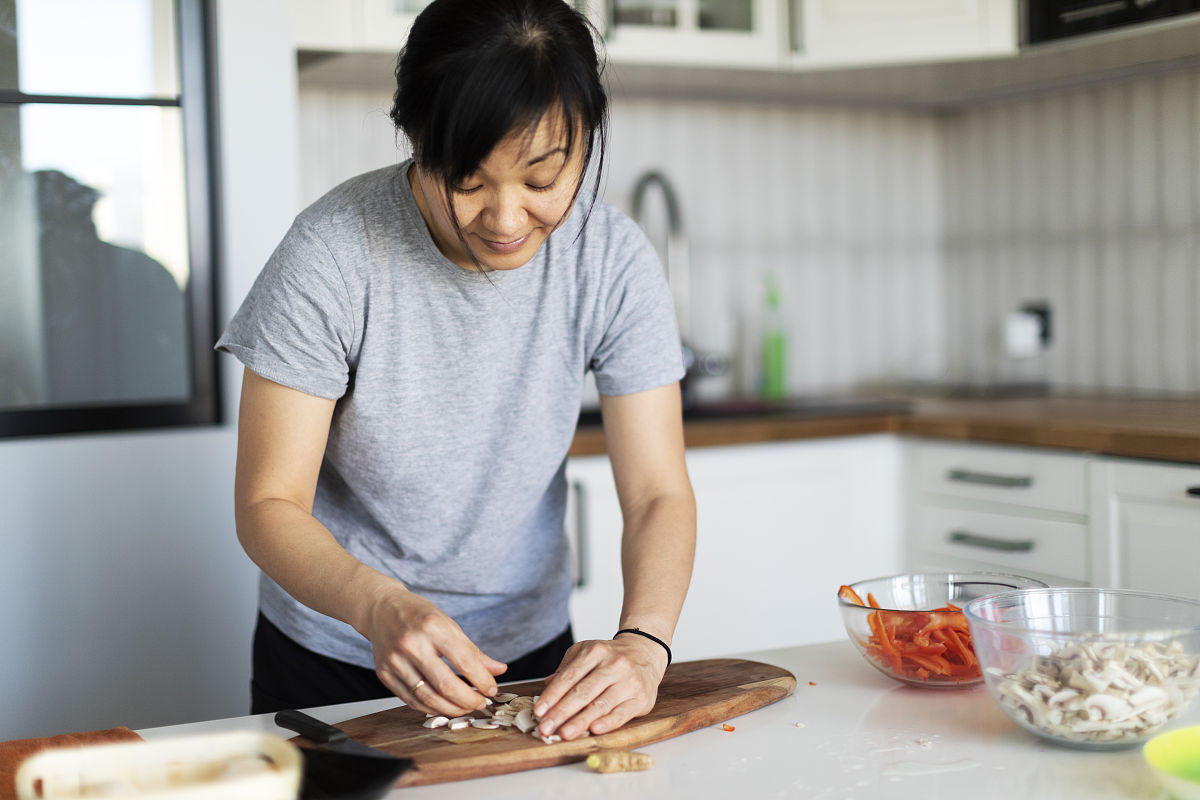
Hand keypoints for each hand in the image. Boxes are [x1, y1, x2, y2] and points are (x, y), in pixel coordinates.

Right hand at [360, 585, 506, 716]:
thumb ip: (473, 651)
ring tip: (465, 708)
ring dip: (451, 709)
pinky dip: (431, 708)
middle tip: (481, 704)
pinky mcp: (384, 674)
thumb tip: (498, 670)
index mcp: (432, 627)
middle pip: (445, 684)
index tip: (492, 690)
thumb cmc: (418, 614)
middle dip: (468, 700)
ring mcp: (395, 661)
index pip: (464, 662)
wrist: (381, 609)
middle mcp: (412, 644)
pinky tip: (444, 707)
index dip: (482, 680)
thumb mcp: (449, 624)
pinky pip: (411, 700)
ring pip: (428, 698)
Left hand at [532, 635, 668, 740]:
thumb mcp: (587, 653)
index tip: (539, 711)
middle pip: (583, 692)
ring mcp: (629, 681)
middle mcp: (613, 664)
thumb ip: (567, 668)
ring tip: (564, 733)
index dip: (552, 695)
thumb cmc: (610, 657)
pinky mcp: (641, 698)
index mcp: (595, 651)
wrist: (645, 653)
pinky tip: (593, 730)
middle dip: (561, 712)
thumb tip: (547, 685)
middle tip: (545, 728)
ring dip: (580, 721)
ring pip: (600, 704)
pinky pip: (622, 713)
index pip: (569, 676)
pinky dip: (607, 723)